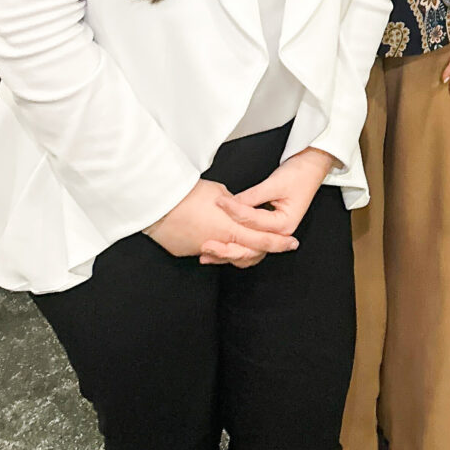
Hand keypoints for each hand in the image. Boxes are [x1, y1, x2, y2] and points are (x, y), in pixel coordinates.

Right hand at [144, 178, 298, 267]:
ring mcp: (200, 250)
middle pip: (248, 254)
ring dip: (238, 251)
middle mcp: (218, 244)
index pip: (262, 241)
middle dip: (262, 250)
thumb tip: (238, 209)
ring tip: (245, 242)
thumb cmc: (189, 193)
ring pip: (227, 256)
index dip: (279, 243)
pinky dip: (215, 248)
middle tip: (275, 245)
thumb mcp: (220, 192)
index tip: (292, 244)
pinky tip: (215, 241)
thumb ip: (235, 205)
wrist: (157, 203)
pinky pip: (206, 252)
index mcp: (230, 229)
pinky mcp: (185, 251)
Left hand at [202, 148, 337, 266]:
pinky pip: (250, 238)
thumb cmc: (300, 173)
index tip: (218, 202)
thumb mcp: (275, 183)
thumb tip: (231, 204)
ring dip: (228, 249)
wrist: (313, 166)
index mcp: (284, 225)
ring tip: (208, 251)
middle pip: (250, 245)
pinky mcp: (269, 227)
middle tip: (206, 244)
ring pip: (248, 246)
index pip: (252, 220)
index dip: (234, 210)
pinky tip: (220, 242)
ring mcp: (274, 232)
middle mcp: (280, 233)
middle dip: (227, 247)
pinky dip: (235, 241)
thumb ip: (252, 196)